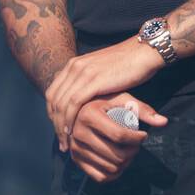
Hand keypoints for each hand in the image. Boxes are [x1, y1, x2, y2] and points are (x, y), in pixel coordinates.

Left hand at [47, 36, 165, 151]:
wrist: (143, 52)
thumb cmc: (128, 64)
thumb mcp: (101, 70)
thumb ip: (90, 80)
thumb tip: (87, 96)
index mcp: (74, 64)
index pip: (52, 92)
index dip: (51, 112)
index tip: (58, 128)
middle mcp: (74, 67)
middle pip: (53, 99)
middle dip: (54, 122)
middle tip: (61, 141)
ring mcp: (83, 72)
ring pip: (61, 103)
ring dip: (60, 125)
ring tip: (65, 142)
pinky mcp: (94, 80)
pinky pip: (74, 103)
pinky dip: (70, 119)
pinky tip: (72, 132)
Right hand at [66, 92, 168, 181]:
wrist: (79, 110)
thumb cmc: (104, 102)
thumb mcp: (121, 99)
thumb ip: (143, 110)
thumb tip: (164, 122)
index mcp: (88, 115)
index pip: (120, 136)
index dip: (137, 139)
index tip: (143, 135)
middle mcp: (77, 133)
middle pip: (117, 155)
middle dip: (133, 152)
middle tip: (136, 144)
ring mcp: (75, 148)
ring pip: (111, 168)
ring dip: (125, 163)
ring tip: (128, 151)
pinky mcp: (76, 160)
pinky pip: (101, 177)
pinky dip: (114, 173)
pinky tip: (119, 161)